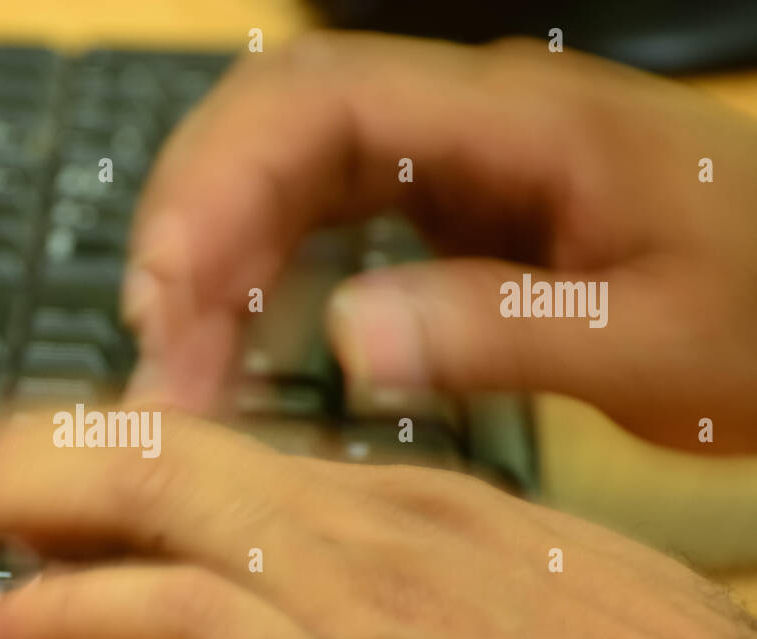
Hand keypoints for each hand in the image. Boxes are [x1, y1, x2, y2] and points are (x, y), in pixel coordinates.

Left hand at [0, 408, 756, 638]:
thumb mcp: (507, 617)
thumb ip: (373, 598)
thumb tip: (248, 609)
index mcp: (406, 507)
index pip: (204, 446)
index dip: (79, 447)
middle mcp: (371, 525)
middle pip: (148, 446)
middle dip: (2, 448)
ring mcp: (363, 600)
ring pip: (141, 503)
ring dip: (0, 504)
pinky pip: (181, 625)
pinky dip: (72, 612)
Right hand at [121, 31, 756, 451]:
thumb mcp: (653, 345)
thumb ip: (505, 334)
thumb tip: (349, 342)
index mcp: (521, 121)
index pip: (323, 102)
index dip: (218, 184)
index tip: (165, 293)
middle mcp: (466, 119)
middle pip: (274, 123)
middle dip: (191, 226)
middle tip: (154, 350)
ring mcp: (447, 155)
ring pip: (280, 169)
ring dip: (212, 259)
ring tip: (181, 367)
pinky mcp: (437, 202)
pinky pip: (314, 215)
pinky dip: (257, 276)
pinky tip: (238, 343)